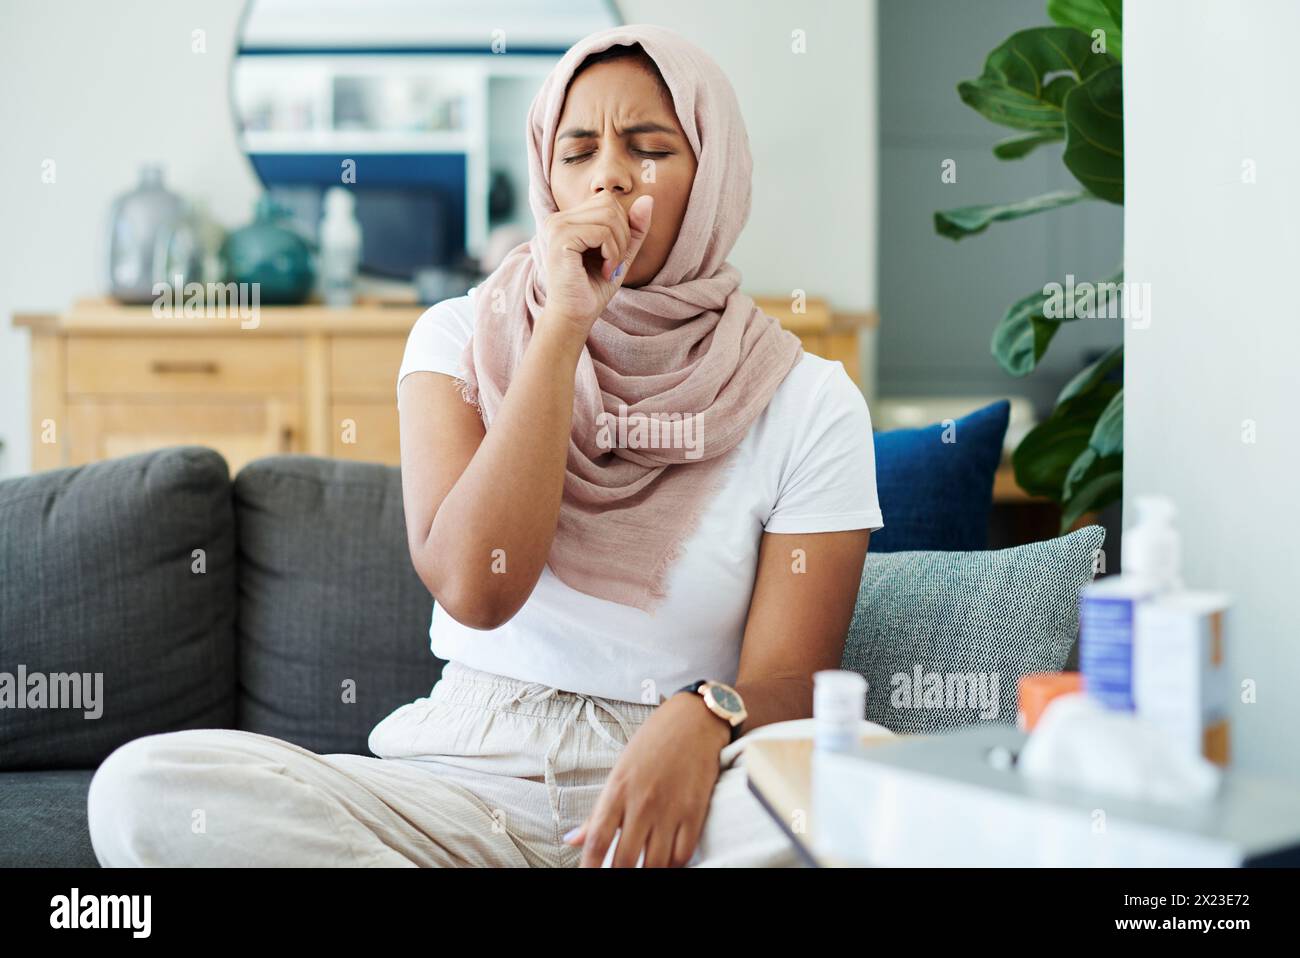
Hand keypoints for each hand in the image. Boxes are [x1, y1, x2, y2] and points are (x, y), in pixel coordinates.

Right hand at [540, 192, 653, 338]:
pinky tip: (605, 271)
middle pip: (609, 204)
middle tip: (614, 263)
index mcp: (568, 219)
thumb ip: (634, 228)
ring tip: (610, 267)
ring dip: (618, 246)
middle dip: (622, 235)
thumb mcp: (621, 253)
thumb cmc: (594, 287)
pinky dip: (612, 253)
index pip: (607, 201)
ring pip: (608, 216)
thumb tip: (648, 199)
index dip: (622, 225)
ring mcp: (556, 227)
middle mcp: (558, 219)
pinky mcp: (560, 239)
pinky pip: (601, 232)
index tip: (614, 255)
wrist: (575, 316)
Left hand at [564, 691, 729, 866]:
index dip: (589, 867)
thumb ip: (598, 811)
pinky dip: (674, 865)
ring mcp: (670, 809)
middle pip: (624, 859)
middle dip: (618, 876)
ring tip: (642, 871)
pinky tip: (666, 863)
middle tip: (617, 876)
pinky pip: (683, 853)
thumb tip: (572, 840)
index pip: (596, 839)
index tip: (586, 878)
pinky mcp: (695, 811)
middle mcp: (642, 802)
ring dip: (648, 873)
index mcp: (618, 790)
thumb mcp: (619, 770)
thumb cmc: (654, 742)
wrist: (694, 720)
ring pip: (655, 863)